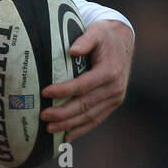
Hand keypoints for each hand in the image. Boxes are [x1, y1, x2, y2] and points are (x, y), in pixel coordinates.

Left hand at [41, 20, 133, 142]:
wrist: (123, 42)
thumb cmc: (105, 36)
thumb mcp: (96, 31)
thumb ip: (86, 40)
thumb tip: (73, 50)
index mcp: (109, 71)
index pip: (83, 85)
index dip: (64, 91)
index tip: (45, 92)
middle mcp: (114, 88)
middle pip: (85, 105)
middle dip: (63, 114)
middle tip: (44, 116)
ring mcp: (115, 99)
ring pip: (89, 116)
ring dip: (69, 125)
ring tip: (50, 129)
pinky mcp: (113, 104)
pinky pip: (96, 120)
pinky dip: (81, 129)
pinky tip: (66, 136)